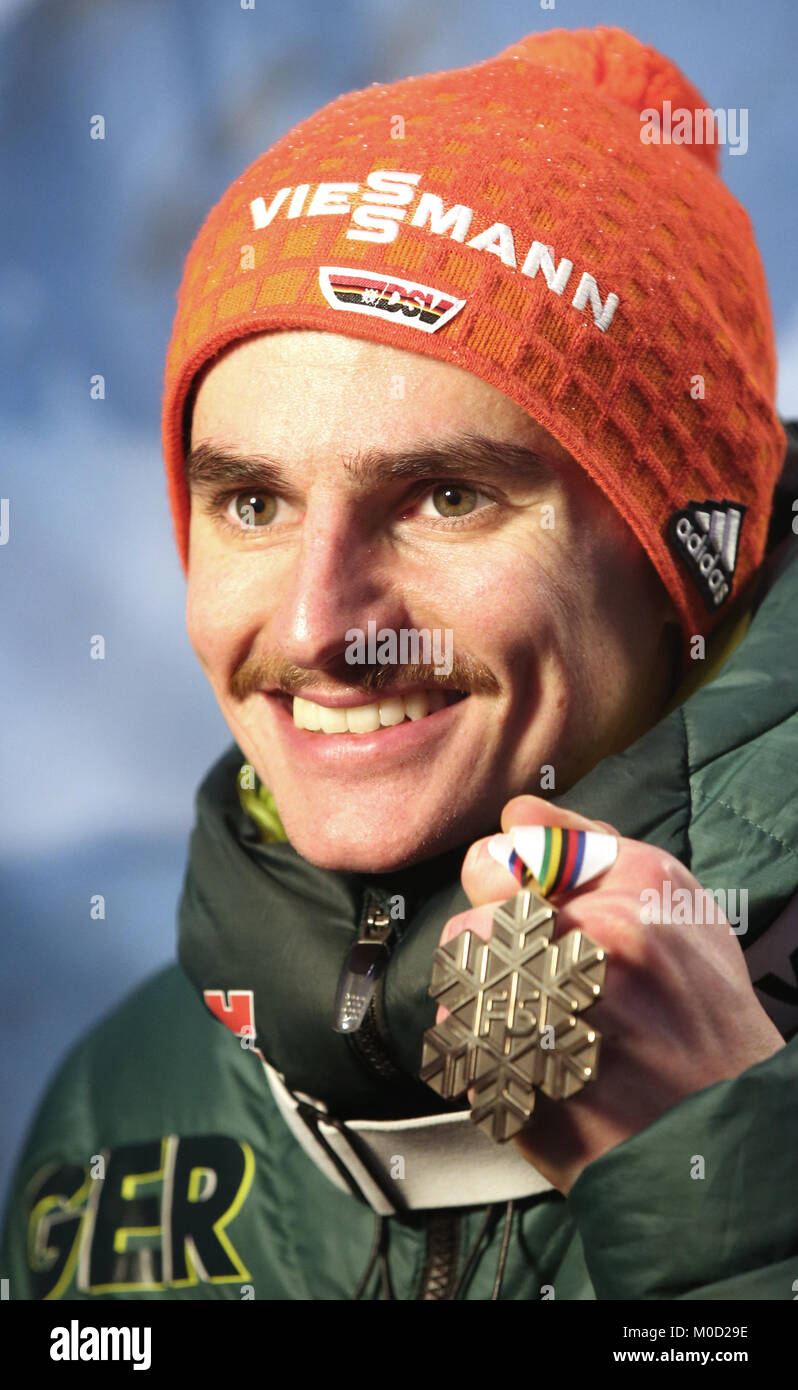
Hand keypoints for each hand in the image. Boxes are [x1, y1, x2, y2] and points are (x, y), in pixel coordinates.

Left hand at [437, 795, 784, 1194]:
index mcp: (615, 918)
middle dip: (490, 945)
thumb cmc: (701, 1007)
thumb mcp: (672, 900)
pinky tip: (531, 1055)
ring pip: (455, 991)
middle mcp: (576, 976)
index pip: (488, 867)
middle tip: (535, 968)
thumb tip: (516, 815)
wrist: (718, 1124)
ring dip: (480, 997)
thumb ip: (586, 846)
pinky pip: (457, 1053)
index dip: (500, 885)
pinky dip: (480, 1051)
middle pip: (465, 932)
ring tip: (535, 1015)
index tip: (523, 902)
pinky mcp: (517, 1099)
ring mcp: (544, 1042)